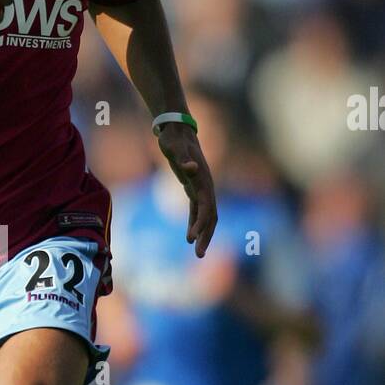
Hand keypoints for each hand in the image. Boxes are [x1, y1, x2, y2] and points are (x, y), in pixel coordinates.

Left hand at [156, 121, 217, 256]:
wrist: (177, 129)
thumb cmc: (173, 138)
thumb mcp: (174, 147)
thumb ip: (182, 158)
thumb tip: (190, 169)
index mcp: (203, 179)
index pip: (207, 207)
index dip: (201, 223)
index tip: (192, 238)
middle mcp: (206, 185)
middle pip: (211, 216)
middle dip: (206, 236)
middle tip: (198, 255)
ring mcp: (202, 187)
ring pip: (207, 216)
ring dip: (203, 234)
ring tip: (197, 252)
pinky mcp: (194, 188)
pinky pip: (198, 210)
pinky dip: (195, 224)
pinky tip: (190, 236)